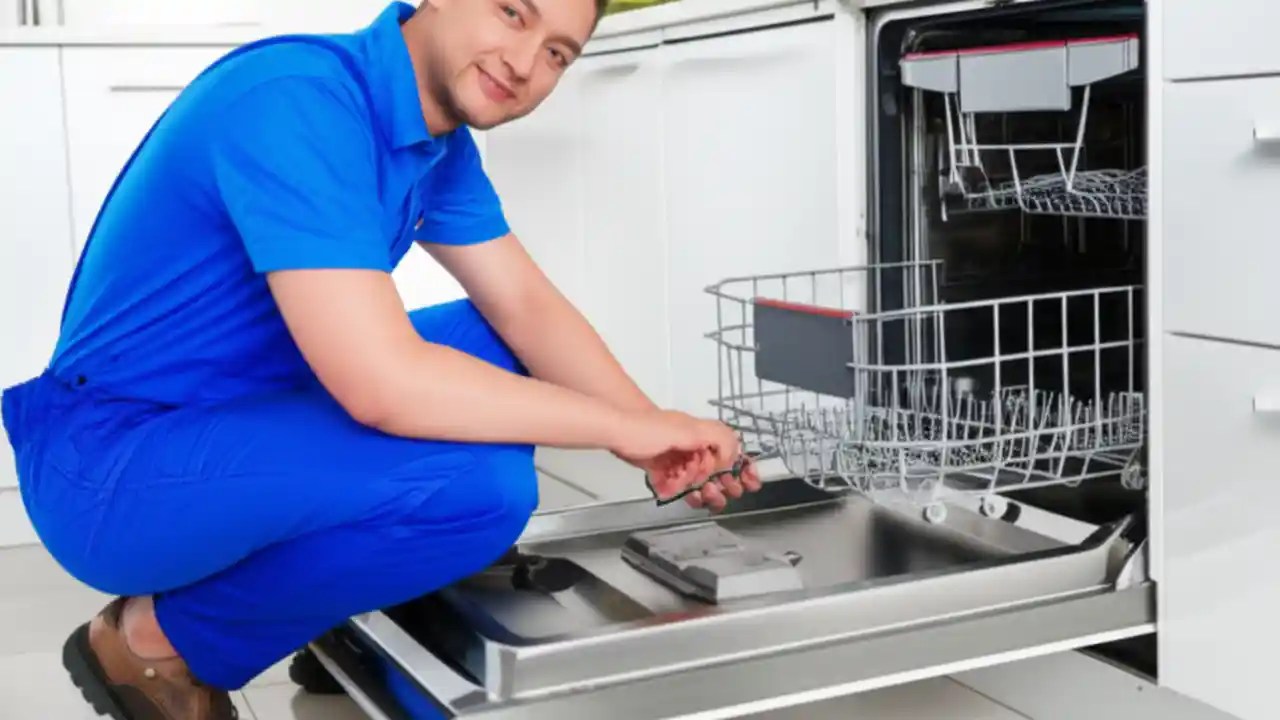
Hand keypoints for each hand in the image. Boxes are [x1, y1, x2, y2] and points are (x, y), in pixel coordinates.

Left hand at [610, 411, 761, 511]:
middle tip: (722, 492)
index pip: (731, 451)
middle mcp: (692, 446)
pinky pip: (678, 484)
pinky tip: (682, 496)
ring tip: (701, 495)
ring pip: (697, 480)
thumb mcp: (689, 431)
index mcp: (702, 435)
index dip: (742, 467)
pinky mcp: (662, 468)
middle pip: (717, 469)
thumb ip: (716, 439)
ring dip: (701, 489)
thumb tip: (732, 455)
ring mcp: (677, 458)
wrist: (617, 431)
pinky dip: (680, 491)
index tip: (750, 482)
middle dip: (722, 483)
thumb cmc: (648, 428)